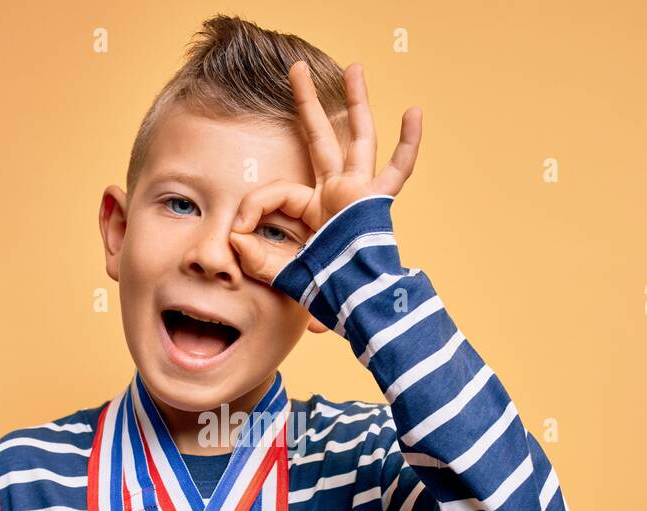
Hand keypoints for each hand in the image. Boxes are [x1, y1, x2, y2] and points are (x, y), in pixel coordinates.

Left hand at [228, 60, 422, 282]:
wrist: (356, 306)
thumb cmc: (325, 296)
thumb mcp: (281, 273)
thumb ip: (255, 258)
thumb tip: (233, 240)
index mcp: (314, 211)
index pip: (277, 192)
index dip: (252, 206)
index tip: (237, 232)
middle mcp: (337, 195)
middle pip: (320, 138)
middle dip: (307, 103)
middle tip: (295, 67)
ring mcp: (359, 194)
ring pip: (358, 138)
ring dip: (355, 103)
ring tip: (353, 68)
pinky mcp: (376, 201)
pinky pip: (397, 170)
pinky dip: (408, 143)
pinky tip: (413, 112)